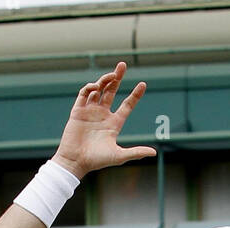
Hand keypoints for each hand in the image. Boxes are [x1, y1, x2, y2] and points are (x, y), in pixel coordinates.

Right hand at [53, 62, 155, 179]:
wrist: (76, 161)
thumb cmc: (97, 161)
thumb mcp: (119, 156)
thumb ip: (136, 152)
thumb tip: (154, 153)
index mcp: (114, 123)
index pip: (127, 105)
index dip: (135, 95)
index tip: (143, 84)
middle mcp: (103, 115)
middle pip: (112, 91)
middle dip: (117, 77)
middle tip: (123, 64)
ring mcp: (90, 111)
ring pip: (98, 89)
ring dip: (105, 80)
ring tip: (112, 75)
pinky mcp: (78, 111)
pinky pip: (84, 94)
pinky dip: (90, 87)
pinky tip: (96, 87)